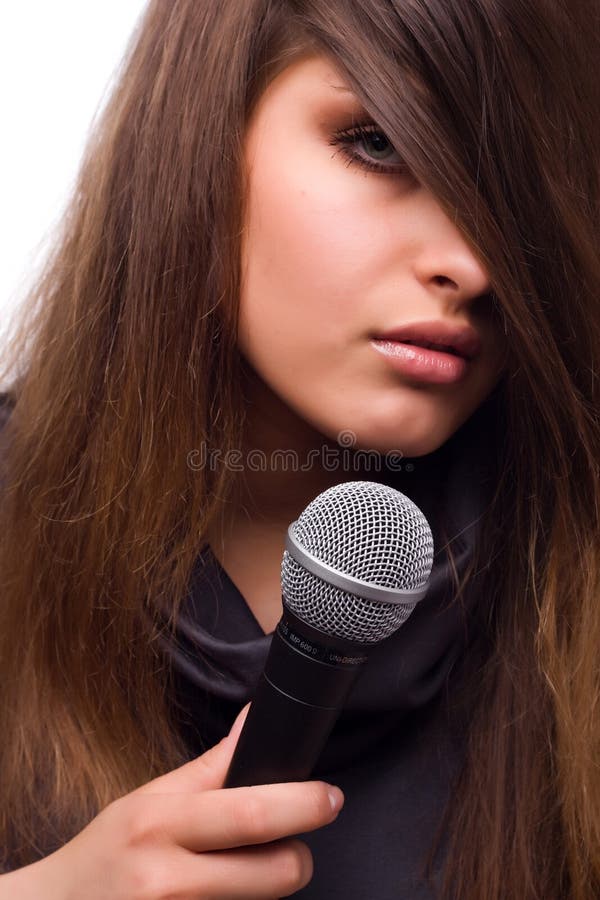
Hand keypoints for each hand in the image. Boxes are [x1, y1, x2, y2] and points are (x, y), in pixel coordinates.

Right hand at [9, 705, 343, 898]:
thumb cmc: (106, 853)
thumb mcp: (150, 799)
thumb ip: (211, 767)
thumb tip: (254, 721)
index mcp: (163, 822)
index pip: (251, 811)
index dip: (302, 804)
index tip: (329, 796)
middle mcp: (168, 878)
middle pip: (273, 872)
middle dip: (300, 858)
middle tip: (299, 848)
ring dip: (269, 889)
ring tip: (248, 875)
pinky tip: (224, 897)